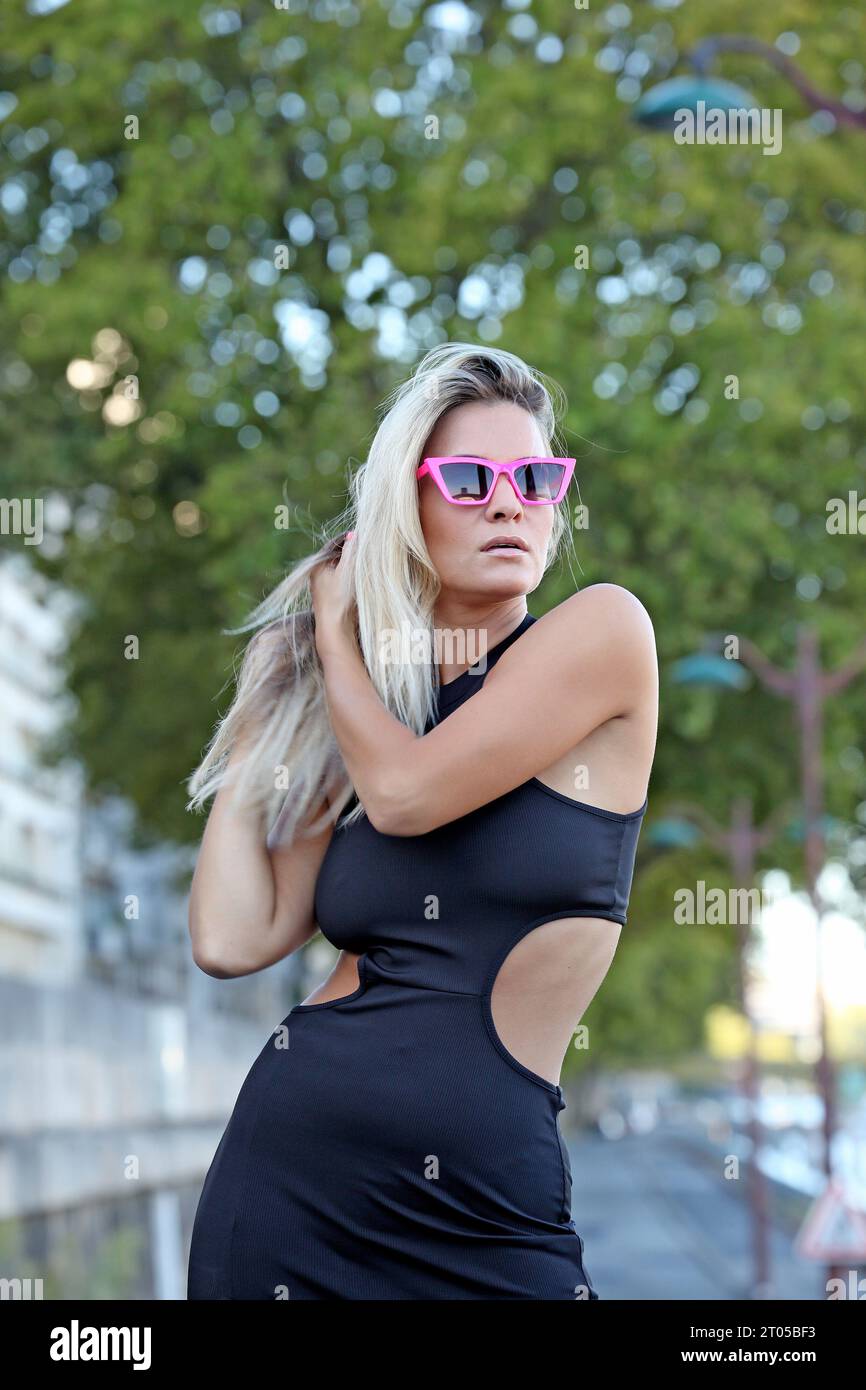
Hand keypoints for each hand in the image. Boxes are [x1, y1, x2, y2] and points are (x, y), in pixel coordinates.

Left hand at [310, 531, 357, 657]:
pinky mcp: (330, 596)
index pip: (335, 543)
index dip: (350, 538)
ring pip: (341, 567)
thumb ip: (352, 551)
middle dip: (352, 551)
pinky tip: (362, 579)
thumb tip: (355, 534)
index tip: (365, 535)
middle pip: (338, 555)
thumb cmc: (339, 599)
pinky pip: (342, 579)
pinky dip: (352, 576)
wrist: (335, 629)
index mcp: (317, 565)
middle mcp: (317, 573)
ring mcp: (323, 585)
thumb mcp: (347, 571)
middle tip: (368, 547)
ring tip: (367, 562)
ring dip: (353, 564)